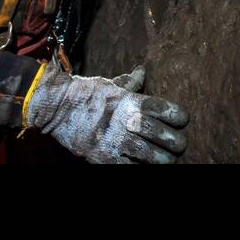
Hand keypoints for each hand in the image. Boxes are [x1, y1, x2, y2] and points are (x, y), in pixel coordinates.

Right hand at [25, 63, 189, 163]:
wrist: (56, 108)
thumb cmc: (85, 93)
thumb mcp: (109, 84)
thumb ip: (129, 82)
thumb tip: (143, 71)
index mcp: (130, 101)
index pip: (164, 109)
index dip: (178, 116)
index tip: (183, 120)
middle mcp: (126, 121)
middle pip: (162, 134)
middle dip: (176, 142)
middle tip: (180, 144)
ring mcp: (116, 141)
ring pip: (151, 155)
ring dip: (164, 160)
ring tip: (168, 160)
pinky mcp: (104, 157)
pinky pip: (130, 168)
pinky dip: (141, 168)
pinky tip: (146, 167)